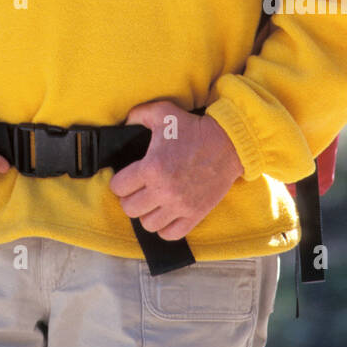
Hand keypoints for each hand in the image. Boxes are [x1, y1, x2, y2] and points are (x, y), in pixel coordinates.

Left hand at [110, 99, 243, 238]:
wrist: (228, 144)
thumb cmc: (193, 128)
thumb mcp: (162, 112)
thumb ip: (137, 114)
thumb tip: (124, 125)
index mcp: (152, 167)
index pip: (118, 187)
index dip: (119, 181)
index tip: (126, 177)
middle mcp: (163, 190)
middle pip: (130, 209)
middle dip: (129, 198)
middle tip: (137, 189)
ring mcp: (180, 205)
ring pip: (148, 224)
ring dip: (146, 214)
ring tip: (151, 202)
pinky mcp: (195, 214)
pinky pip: (170, 234)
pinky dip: (164, 227)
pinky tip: (165, 214)